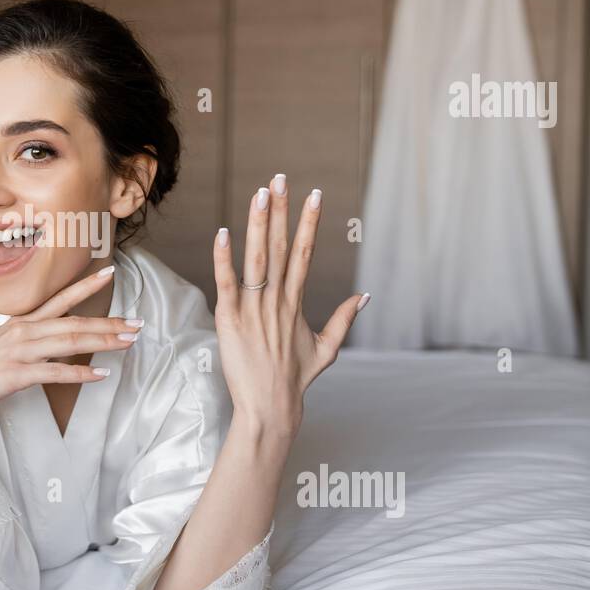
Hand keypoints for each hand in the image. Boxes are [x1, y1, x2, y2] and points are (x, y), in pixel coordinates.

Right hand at [0, 266, 142, 421]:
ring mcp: (20, 352)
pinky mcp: (17, 374)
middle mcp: (23, 332)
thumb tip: (57, 340)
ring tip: (128, 343)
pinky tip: (101, 374)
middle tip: (137, 323)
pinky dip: (80, 373)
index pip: (60, 299)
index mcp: (22, 323)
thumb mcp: (5, 347)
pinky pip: (55, 372)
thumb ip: (31, 340)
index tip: (111, 272)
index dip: (86, 285)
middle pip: (74, 322)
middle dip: (108, 322)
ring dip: (102, 342)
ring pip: (69, 342)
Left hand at [213, 175, 368, 445]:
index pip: (304, 253)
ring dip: (259, 225)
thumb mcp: (327, 349)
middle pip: (281, 247)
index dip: (309, 222)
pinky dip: (224, 259)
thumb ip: (345, 319)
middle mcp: (277, 301)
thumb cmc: (295, 381)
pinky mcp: (230, 320)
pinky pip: (227, 283)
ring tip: (261, 194)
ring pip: (257, 259)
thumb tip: (366, 296)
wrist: (270, 409)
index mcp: (296, 303)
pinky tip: (223, 233)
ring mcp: (253, 309)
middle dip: (282, 211)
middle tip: (280, 179)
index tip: (315, 194)